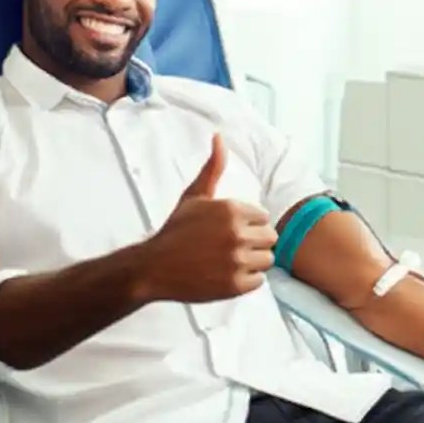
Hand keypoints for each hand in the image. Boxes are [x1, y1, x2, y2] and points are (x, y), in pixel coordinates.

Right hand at [138, 134, 277, 302]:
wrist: (153, 267)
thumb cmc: (176, 230)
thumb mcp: (194, 195)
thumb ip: (213, 168)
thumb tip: (220, 137)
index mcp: (232, 210)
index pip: (263, 217)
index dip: (249, 224)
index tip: (229, 231)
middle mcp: (238, 234)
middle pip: (270, 238)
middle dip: (254, 242)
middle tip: (231, 247)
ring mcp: (237, 261)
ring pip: (267, 260)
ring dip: (252, 261)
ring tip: (229, 261)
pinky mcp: (236, 285)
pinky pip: (259, 281)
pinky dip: (246, 280)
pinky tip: (226, 274)